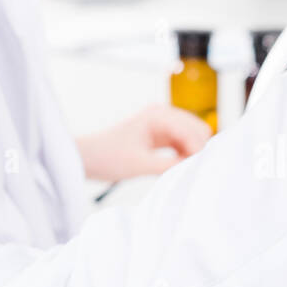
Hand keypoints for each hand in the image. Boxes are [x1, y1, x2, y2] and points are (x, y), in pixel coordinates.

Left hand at [76, 104, 211, 182]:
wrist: (87, 157)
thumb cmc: (108, 157)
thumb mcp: (139, 165)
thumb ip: (169, 165)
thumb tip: (194, 167)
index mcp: (157, 115)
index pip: (190, 130)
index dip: (197, 150)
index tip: (199, 169)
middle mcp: (162, 114)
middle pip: (196, 129)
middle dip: (198, 148)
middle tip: (194, 170)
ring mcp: (161, 124)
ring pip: (191, 136)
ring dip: (192, 152)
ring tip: (187, 171)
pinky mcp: (160, 135)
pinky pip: (182, 143)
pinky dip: (184, 154)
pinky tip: (179, 167)